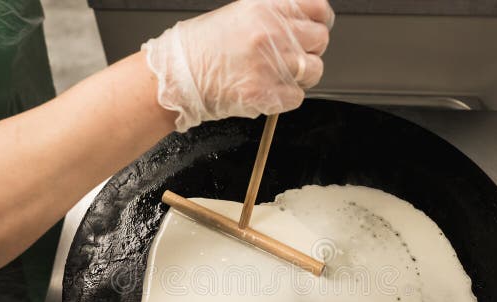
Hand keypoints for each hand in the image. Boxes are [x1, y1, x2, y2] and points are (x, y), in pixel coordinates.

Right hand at [142, 0, 333, 131]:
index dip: (321, 20)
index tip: (317, 27)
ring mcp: (271, 65)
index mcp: (266, 9)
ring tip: (276, 76)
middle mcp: (272, 33)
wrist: (175, 78)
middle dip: (309, 50)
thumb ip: (273, 17)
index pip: (318, 8)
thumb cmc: (199, 49)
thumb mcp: (238, 15)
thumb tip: (301, 24)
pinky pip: (297, 97)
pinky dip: (285, 97)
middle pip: (320, 40)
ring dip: (300, 76)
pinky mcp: (267, 94)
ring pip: (314, 70)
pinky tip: (266, 90)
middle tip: (289, 57)